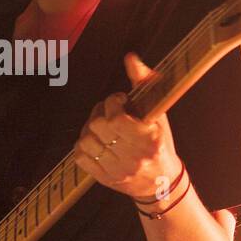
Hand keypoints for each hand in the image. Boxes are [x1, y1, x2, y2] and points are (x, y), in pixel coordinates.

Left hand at [74, 52, 182, 200]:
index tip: (120, 101)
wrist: (161, 182)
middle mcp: (134, 157)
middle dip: (100, 114)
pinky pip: (79, 157)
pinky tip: (97, 142)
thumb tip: (130, 58)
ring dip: (90, 130)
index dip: (113, 103)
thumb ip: (145, 82)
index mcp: (149, 139)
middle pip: (97, 126)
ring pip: (86, 141)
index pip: (116, 117)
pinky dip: (84, 146)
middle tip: (109, 113)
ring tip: (102, 129)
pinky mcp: (105, 179)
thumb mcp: (158, 113)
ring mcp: (118, 170)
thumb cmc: (160, 142)